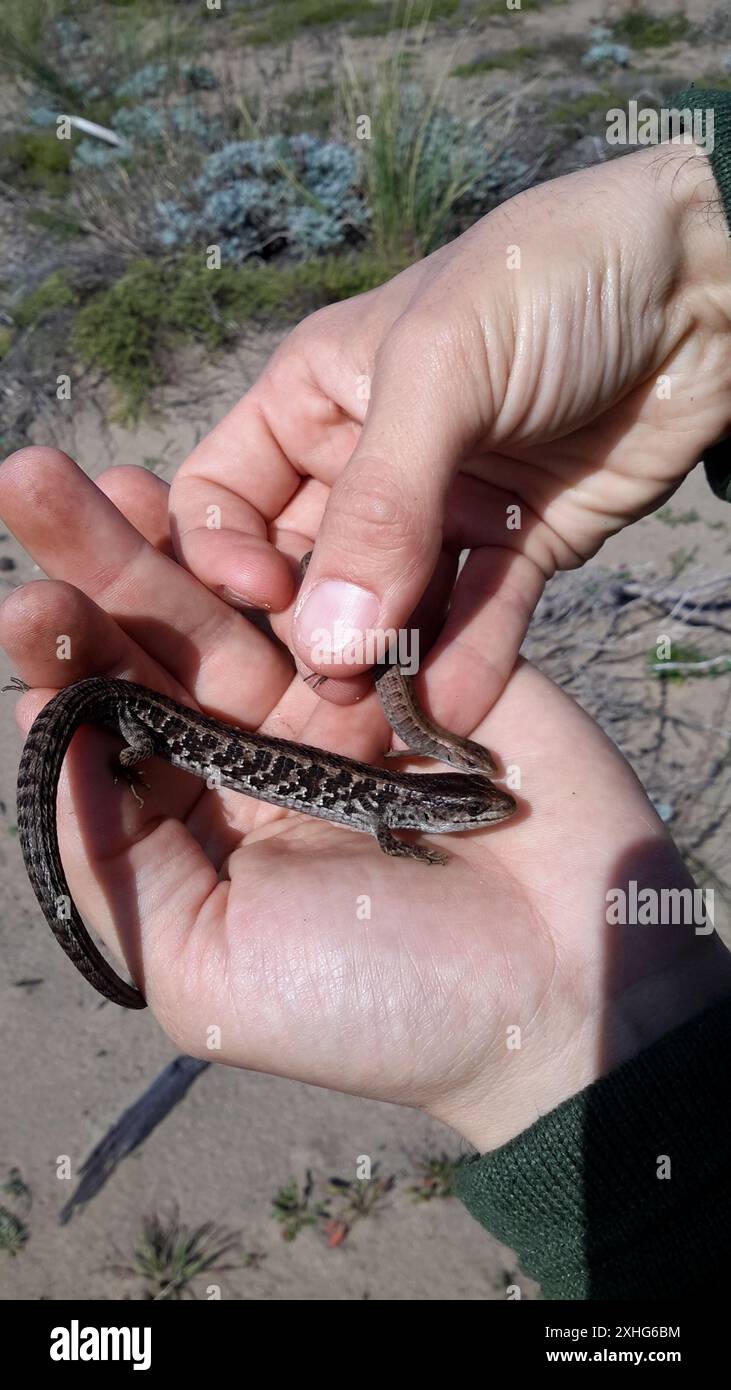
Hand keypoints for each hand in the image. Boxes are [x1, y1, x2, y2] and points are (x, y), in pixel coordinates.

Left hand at [2, 451, 728, 1149]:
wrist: (564, 990)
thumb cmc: (380, 1007)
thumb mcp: (207, 970)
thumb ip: (116, 862)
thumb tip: (40, 735)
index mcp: (201, 824)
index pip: (116, 721)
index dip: (67, 656)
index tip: (26, 600)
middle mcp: (260, 752)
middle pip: (168, 644)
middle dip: (103, 566)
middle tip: (36, 483)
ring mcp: (344, 700)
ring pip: (250, 604)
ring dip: (186, 538)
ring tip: (119, 475)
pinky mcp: (426, 662)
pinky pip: (361, 592)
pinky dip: (312, 551)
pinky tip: (258, 508)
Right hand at [169, 140, 730, 711]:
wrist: (706, 282)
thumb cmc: (550, 281)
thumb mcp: (442, 371)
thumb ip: (380, 506)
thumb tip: (326, 642)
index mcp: (315, 397)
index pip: (226, 495)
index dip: (224, 555)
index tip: (264, 598)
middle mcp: (366, 461)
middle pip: (305, 571)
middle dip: (310, 636)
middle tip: (330, 693)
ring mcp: (443, 510)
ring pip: (391, 610)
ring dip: (384, 669)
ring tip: (387, 726)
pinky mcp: (518, 547)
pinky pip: (480, 619)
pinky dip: (468, 666)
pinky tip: (455, 712)